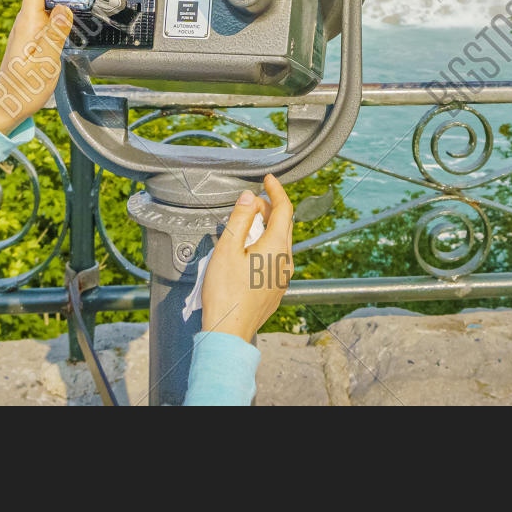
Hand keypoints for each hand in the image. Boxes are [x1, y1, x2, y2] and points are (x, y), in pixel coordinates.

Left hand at [0, 0, 81, 135]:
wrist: (9, 104)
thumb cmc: (23, 89)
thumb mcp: (44, 64)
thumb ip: (55, 34)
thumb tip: (66, 8)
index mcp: (27, 22)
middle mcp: (28, 19)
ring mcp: (32, 25)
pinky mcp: (37, 32)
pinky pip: (52, 10)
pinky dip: (68, 6)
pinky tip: (80, 14)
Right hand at [201, 175, 293, 342]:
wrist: (229, 332)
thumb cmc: (225, 293)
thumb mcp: (227, 249)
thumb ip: (239, 219)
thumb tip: (249, 197)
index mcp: (277, 247)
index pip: (285, 208)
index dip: (277, 190)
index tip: (268, 179)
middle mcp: (286, 261)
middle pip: (284, 225)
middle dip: (270, 208)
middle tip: (250, 204)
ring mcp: (283, 277)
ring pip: (281, 242)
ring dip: (267, 228)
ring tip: (246, 227)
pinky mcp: (276, 289)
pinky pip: (276, 259)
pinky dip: (266, 246)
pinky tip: (248, 252)